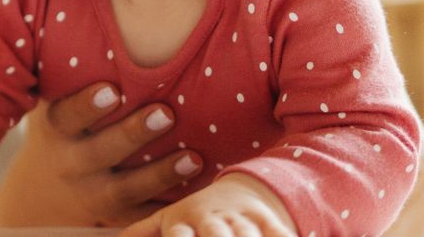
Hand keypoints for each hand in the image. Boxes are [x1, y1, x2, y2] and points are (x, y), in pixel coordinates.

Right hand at [0, 82, 203, 226]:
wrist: (46, 193)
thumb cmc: (67, 129)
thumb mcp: (56, 104)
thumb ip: (75, 74)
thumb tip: (108, 11)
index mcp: (57, 131)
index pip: (66, 117)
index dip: (87, 105)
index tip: (112, 89)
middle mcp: (72, 164)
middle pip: (100, 152)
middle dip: (132, 135)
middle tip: (165, 114)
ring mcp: (94, 195)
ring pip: (126, 190)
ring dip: (161, 174)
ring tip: (193, 157)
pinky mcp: (117, 217)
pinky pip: (145, 215)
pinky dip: (171, 208)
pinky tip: (199, 189)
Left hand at [118, 174, 295, 236]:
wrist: (245, 190)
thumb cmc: (198, 215)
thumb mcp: (168, 219)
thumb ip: (143, 232)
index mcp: (185, 220)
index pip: (178, 235)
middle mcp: (214, 220)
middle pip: (216, 235)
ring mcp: (243, 220)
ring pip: (248, 236)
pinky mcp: (270, 221)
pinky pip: (279, 233)